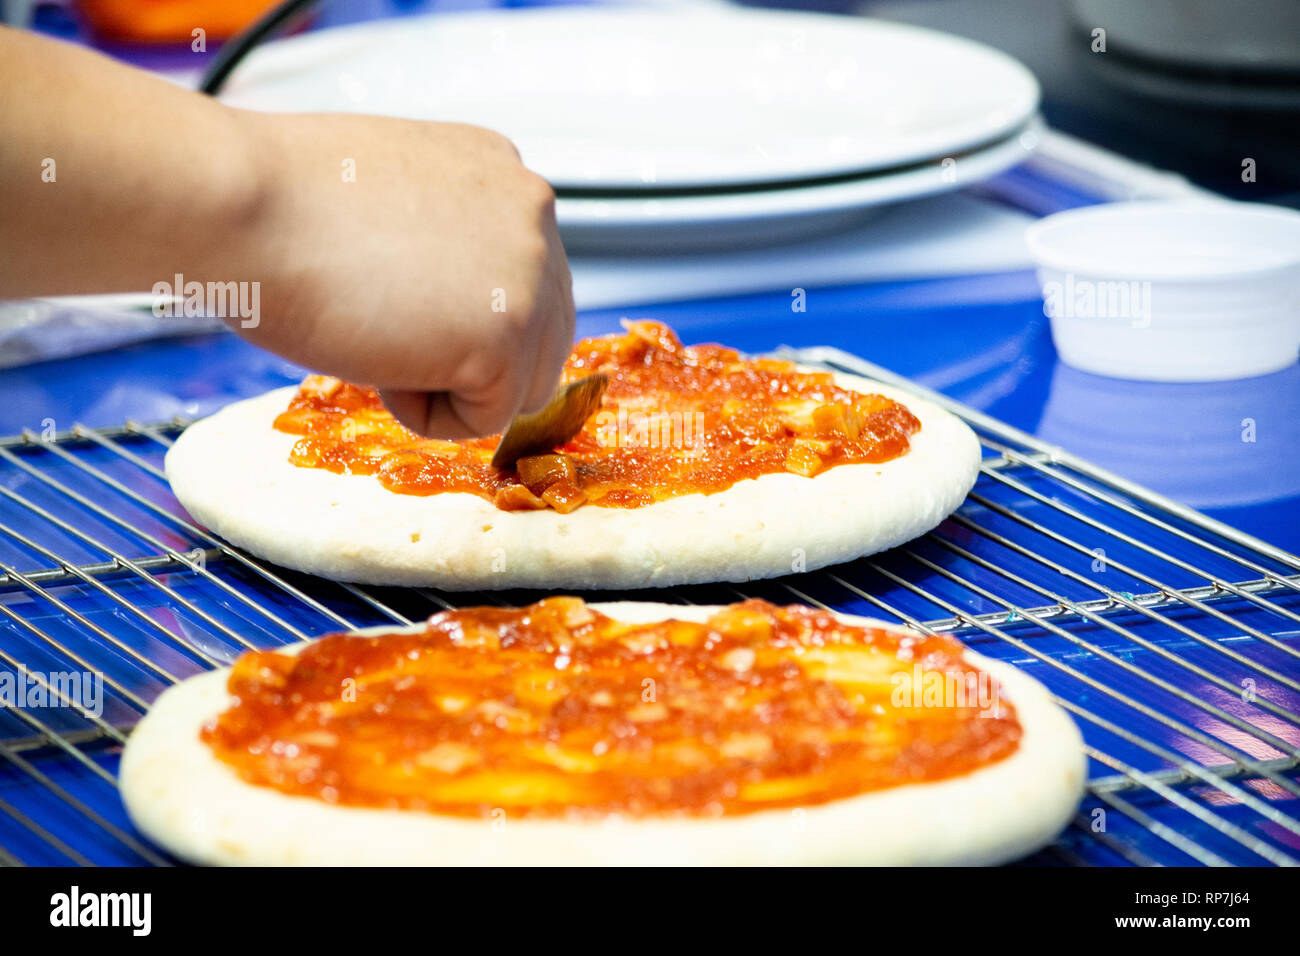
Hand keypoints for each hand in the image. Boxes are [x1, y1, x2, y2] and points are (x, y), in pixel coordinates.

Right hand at [241, 111, 574, 438]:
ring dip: (448, 387)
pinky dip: (425, 414)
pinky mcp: (508, 336)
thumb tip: (457, 304)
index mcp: (505, 177)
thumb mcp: (392, 201)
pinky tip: (375, 356)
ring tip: (376, 335)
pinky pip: (485, 420)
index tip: (399, 306)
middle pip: (542, 340)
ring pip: (520, 386)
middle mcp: (534, 215)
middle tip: (385, 333)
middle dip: (469, 362)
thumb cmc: (279, 203)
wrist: (237, 205)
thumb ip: (448, 243)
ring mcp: (530, 276)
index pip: (527, 285)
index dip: (462, 320)